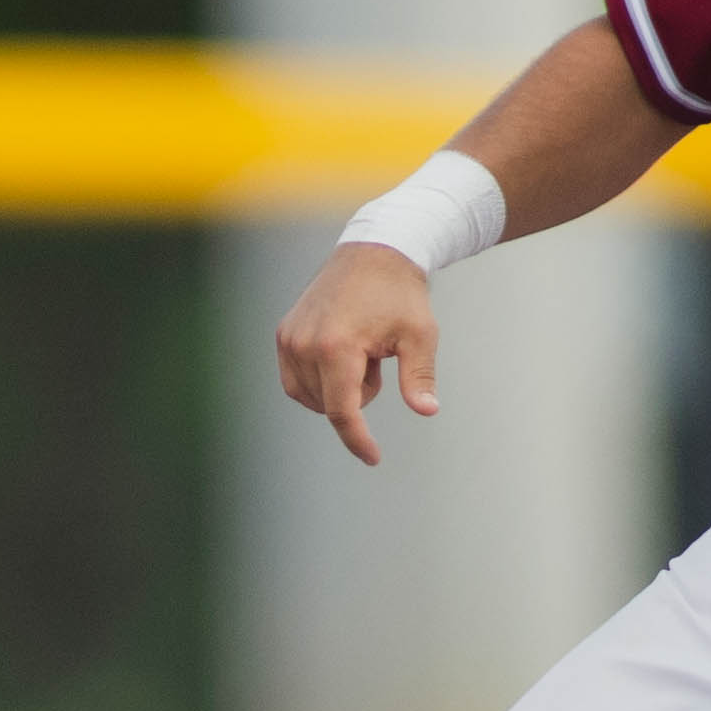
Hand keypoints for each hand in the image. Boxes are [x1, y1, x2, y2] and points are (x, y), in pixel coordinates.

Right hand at [276, 243, 438, 467]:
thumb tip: (427, 410)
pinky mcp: (283, 334)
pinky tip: (342, 356)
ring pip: (311, 396)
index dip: (358, 440)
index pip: (342, 412)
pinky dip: (319, 381)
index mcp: (336, 347)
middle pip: (330, 405)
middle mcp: (303, 344)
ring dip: (339, 387)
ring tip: (361, 349)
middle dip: (359, 393)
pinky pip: (295, 381)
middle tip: (377, 356)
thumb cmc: (400, 293)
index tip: (373, 458)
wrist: (374, 251)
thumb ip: (419, 377)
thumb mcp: (420, 335)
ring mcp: (288, 339)